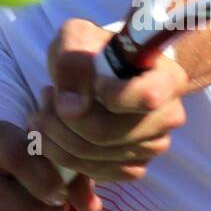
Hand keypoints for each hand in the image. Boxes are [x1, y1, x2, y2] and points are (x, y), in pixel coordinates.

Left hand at [29, 19, 187, 185]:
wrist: (99, 73)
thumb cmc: (94, 51)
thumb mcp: (78, 38)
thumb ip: (72, 63)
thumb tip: (72, 108)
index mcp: (168, 79)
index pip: (147, 97)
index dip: (111, 94)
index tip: (91, 80)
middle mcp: (168, 116)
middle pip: (108, 133)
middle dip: (63, 119)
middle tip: (44, 96)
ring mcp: (153, 146)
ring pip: (96, 156)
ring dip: (57, 138)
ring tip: (42, 112)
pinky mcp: (134, 166)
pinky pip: (96, 172)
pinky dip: (65, 157)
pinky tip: (53, 134)